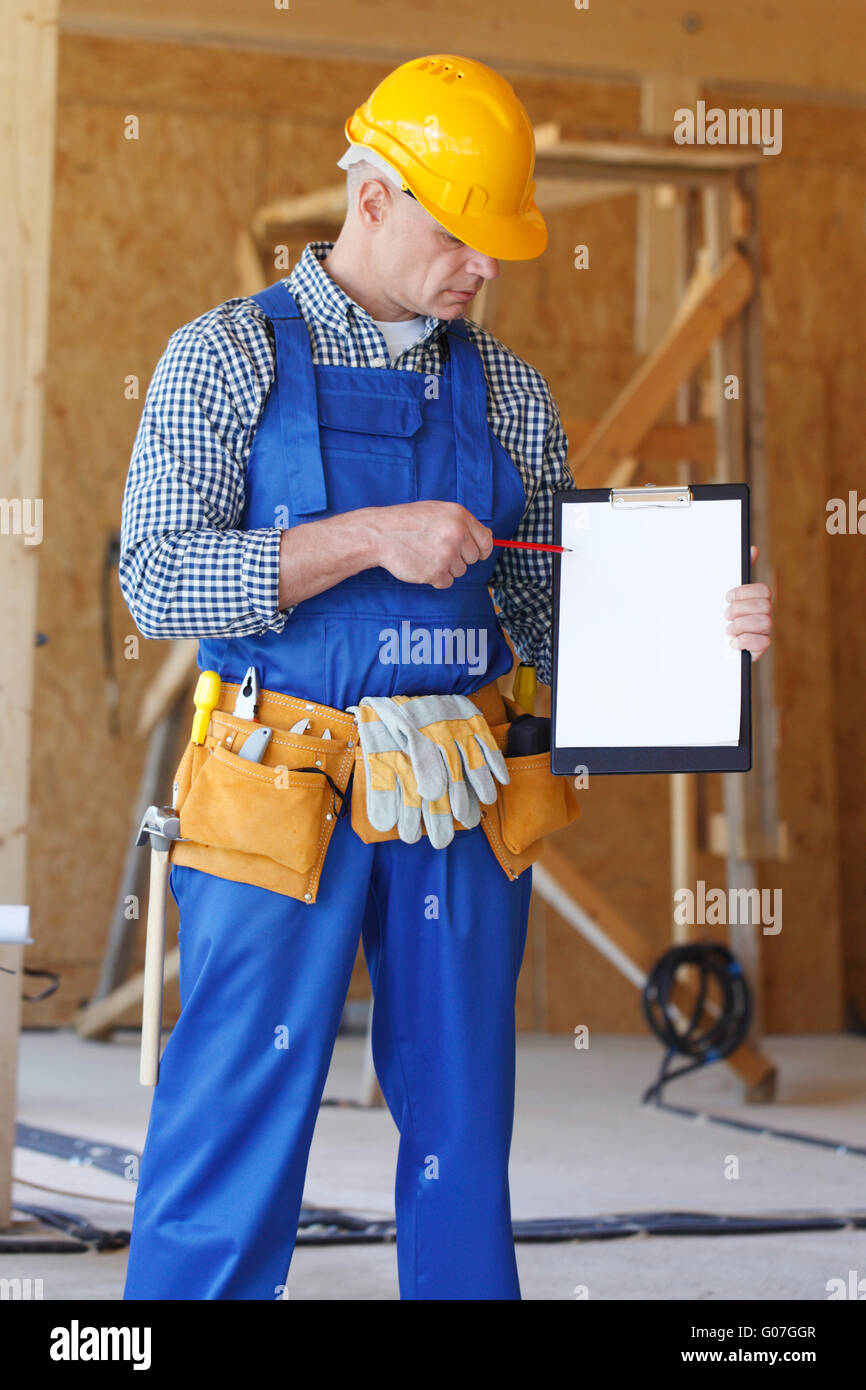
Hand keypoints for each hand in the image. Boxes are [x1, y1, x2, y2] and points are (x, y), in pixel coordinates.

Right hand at [371, 501, 492, 587]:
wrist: (381, 534)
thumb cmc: (408, 522)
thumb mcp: (438, 511)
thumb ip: (462, 523)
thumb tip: (488, 537)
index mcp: (459, 516)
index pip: (486, 540)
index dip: (481, 550)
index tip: (475, 553)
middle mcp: (457, 534)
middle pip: (473, 558)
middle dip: (458, 558)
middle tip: (437, 550)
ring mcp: (447, 554)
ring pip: (460, 571)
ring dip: (445, 568)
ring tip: (426, 555)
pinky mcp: (436, 572)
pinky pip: (447, 582)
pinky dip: (436, 578)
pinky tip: (422, 565)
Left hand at [725, 544, 772, 660]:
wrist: (713, 646)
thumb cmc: (724, 616)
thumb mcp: (728, 595)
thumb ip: (740, 573)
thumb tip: (752, 549)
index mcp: (759, 600)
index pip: (764, 590)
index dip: (744, 592)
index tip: (727, 597)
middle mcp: (765, 615)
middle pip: (765, 606)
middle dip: (740, 610)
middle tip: (726, 615)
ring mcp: (765, 632)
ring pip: (765, 622)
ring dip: (740, 626)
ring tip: (728, 631)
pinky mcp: (761, 649)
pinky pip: (763, 642)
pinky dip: (744, 642)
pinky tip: (733, 643)